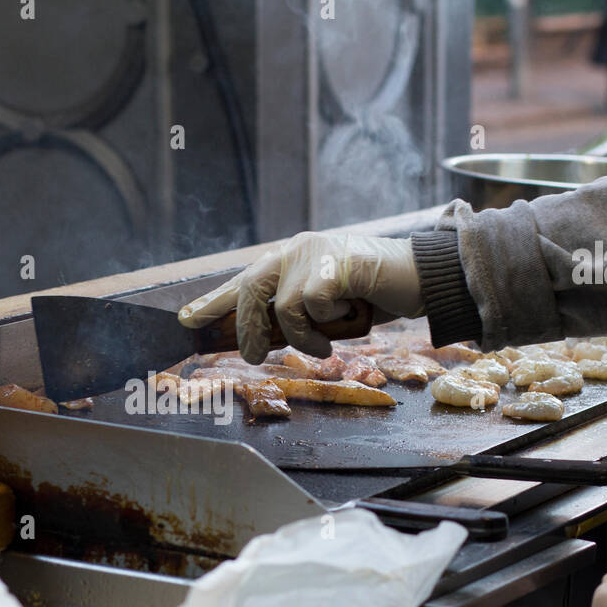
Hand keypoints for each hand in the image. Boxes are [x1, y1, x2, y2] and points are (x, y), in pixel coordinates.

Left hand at [177, 232, 423, 363]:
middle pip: (251, 292)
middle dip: (248, 332)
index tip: (186, 319)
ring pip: (284, 308)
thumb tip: (260, 338)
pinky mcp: (334, 264)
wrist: (420, 277)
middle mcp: (296, 249)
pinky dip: (328, 323)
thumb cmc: (373, 294)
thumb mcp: (326, 306)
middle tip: (254, 356)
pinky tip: (350, 316)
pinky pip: (312, 306)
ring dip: (304, 336)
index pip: (243, 280)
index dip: (213, 301)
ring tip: (328, 338)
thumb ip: (295, 312)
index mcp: (290, 258)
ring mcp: (314, 254)